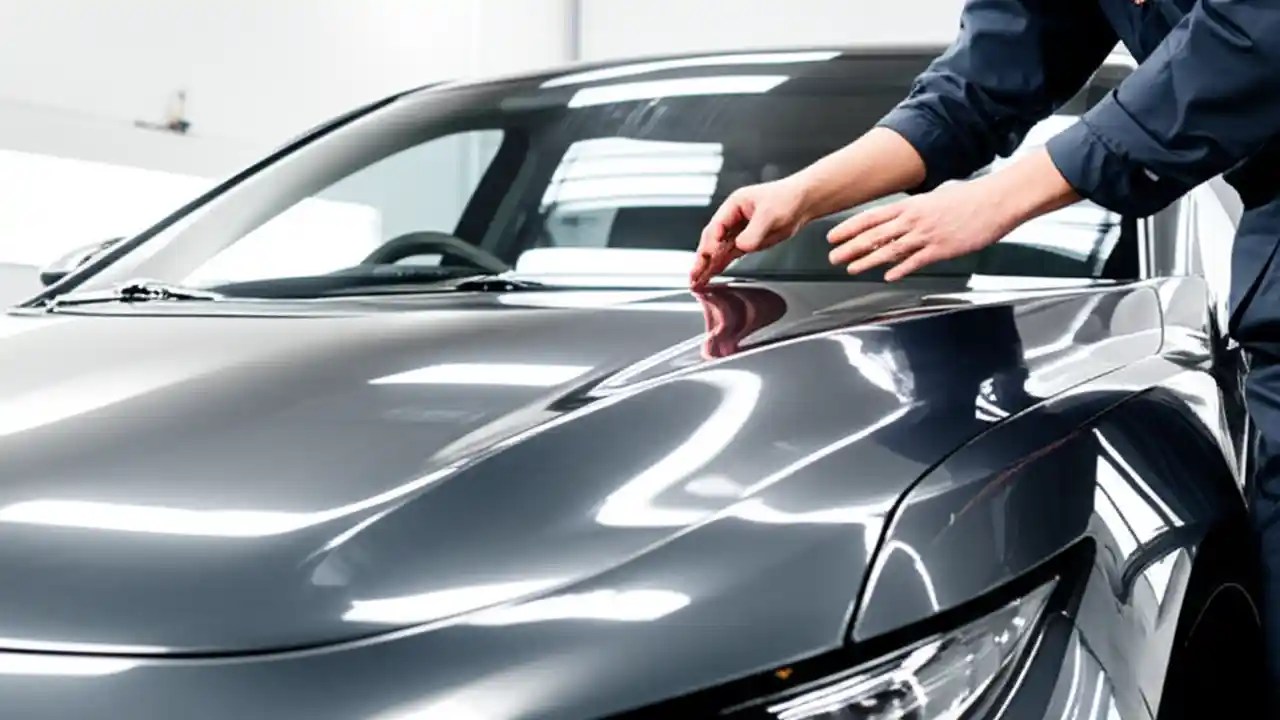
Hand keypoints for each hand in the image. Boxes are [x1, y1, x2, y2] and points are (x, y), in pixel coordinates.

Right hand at [689, 179, 809, 287]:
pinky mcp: (747, 241)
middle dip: (702, 259)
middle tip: (693, 276)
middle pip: (712, 240)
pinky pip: (729, 255)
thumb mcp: (769, 215)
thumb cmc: (787, 198)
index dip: (711, 242)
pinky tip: (711, 274)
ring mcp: (739, 231)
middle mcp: (733, 219)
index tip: (708, 256)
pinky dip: (720, 265)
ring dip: (708, 265)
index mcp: (734, 206)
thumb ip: (754, 232)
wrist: (802, 202)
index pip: (717, 226)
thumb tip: (741, 246)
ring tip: (697, 281)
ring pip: (719, 250)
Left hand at [826, 178, 1016, 280]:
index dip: (849, 228)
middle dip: (851, 247)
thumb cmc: (968, 200)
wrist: (995, 200)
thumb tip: (898, 225)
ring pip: (891, 249)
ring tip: (851, 269)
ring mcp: (927, 234)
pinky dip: (901, 268)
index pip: (872, 217)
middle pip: (875, 235)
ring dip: (869, 260)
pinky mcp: (942, 248)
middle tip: (833, 257)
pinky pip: (917, 260)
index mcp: (911, 206)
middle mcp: (914, 219)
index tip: (832, 236)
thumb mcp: (934, 201)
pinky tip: (888, 276)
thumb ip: (914, 214)